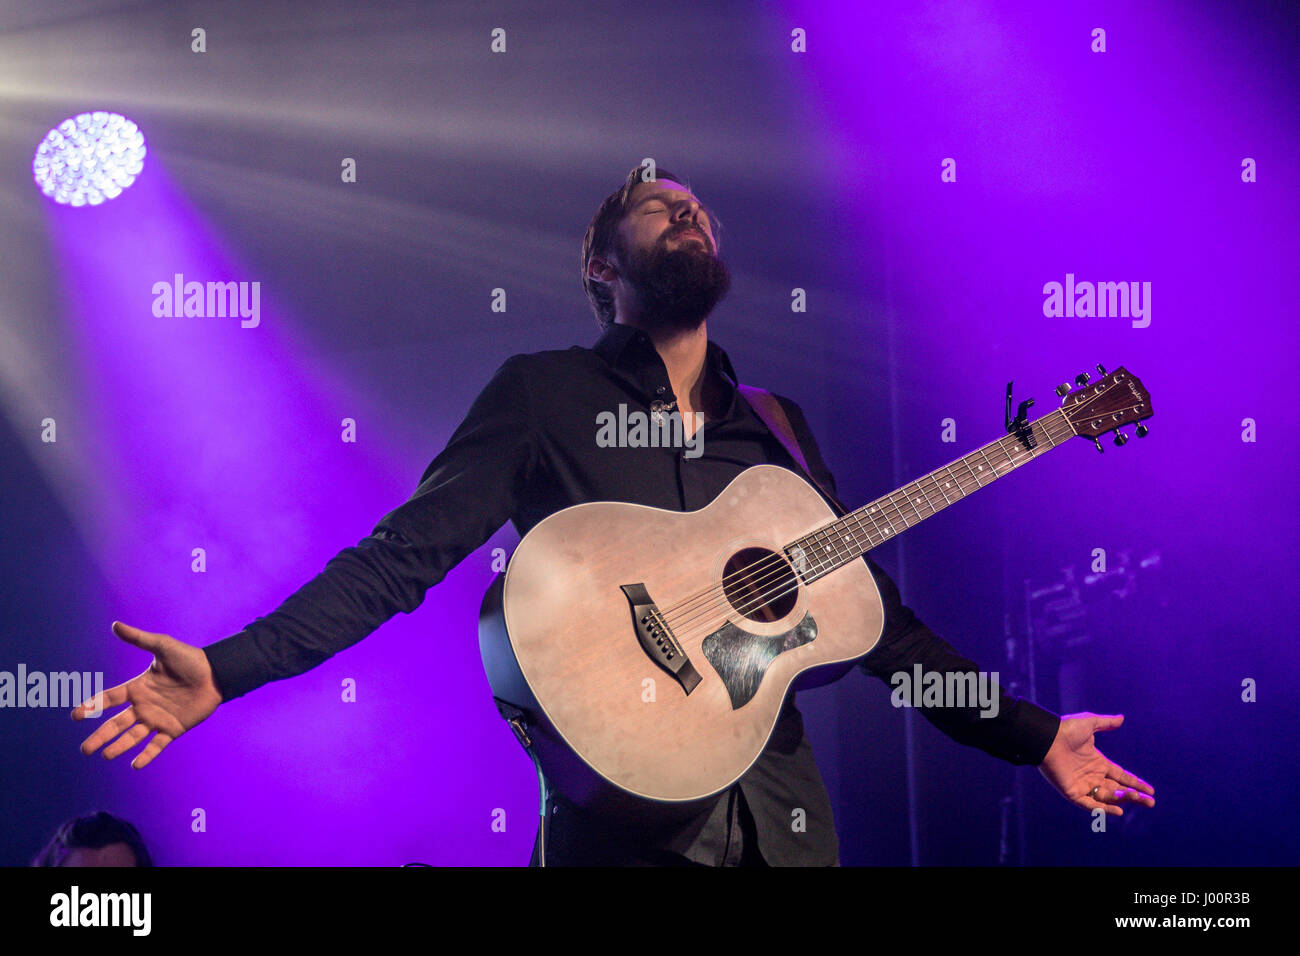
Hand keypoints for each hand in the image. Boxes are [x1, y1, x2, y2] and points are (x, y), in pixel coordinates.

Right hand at [72, 621, 223, 768]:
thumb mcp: (162, 646)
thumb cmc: (190, 659)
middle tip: (85, 749)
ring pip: (133, 736)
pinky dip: (147, 755)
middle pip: (117, 723)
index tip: (76, 715)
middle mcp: (144, 705)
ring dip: (119, 746)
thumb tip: (115, 625)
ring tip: (104, 755)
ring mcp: (158, 718)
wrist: (217, 673)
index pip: (109, 698)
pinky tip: (135, 765)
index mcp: (138, 687)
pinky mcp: (173, 728)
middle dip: (101, 736)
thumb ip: (139, 639)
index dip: (92, 706)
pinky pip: (157, 744)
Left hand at [1038, 712, 1154, 815]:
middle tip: (1151, 802)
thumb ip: (1105, 723)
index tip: (1150, 790)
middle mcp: (1092, 775)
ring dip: (1123, 799)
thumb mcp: (1089, 724)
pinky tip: (1119, 810)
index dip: (1135, 783)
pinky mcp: (1072, 792)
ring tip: (1138, 798)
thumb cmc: (1065, 729)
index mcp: (1097, 762)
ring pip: (1107, 797)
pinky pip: (1090, 804)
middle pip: (1118, 789)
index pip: (1121, 776)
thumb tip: (1122, 718)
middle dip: (1135, 795)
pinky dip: (1103, 809)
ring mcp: (1082, 784)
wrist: (1046, 738)